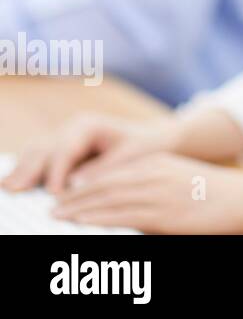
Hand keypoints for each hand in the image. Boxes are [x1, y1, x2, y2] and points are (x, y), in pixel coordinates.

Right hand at [1, 113, 180, 193]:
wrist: (154, 139)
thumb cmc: (145, 146)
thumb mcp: (131, 156)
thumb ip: (103, 169)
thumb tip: (74, 183)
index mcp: (88, 125)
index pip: (65, 149)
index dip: (57, 172)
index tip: (53, 193)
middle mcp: (70, 128)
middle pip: (43, 149)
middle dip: (29, 170)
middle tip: (15, 191)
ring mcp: (62, 137)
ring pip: (35, 152)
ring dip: (22, 170)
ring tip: (9, 188)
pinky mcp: (59, 150)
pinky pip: (38, 158)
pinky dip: (26, 170)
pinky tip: (15, 183)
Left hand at [51, 153, 242, 233]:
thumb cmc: (220, 195)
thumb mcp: (183, 180)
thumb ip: (155, 186)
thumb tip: (131, 204)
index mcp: (159, 162)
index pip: (112, 172)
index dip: (85, 183)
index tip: (66, 193)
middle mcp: (154, 173)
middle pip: (103, 184)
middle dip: (74, 196)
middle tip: (51, 206)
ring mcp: (158, 192)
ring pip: (107, 199)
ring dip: (78, 208)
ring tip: (57, 216)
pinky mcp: (163, 213)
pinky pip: (122, 216)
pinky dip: (98, 218)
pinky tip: (83, 222)